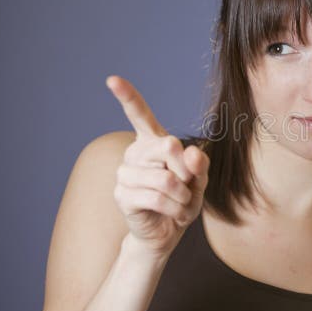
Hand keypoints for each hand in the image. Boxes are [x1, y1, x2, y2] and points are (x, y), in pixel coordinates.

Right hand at [106, 75, 209, 256]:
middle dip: (187, 171)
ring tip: (180, 204)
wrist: (168, 231)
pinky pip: (157, 198)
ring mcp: (125, 173)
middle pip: (169, 147)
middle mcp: (135, 152)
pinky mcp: (122, 195)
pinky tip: (172, 214)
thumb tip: (191, 152)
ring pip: (165, 178)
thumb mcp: (199, 180)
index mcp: (152, 142)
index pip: (139, 114)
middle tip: (187, 187)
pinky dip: (174, 209)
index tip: (112, 79)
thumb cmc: (183, 200)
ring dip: (182, 196)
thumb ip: (199, 164)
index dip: (127, 96)